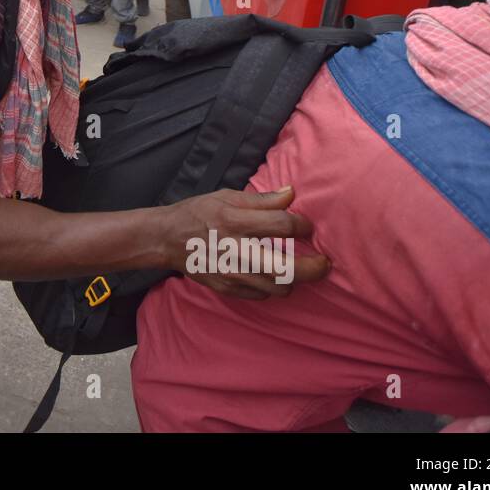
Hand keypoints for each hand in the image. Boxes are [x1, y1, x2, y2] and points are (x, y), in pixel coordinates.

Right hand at [159, 186, 329, 298]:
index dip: (303, 225)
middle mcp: (236, 250)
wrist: (166, 239)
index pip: (283, 225)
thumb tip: (291, 194)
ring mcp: (231, 274)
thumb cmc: (197, 213)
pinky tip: (271, 276)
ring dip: (294, 279)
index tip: (308, 227)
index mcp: (236, 222)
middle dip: (314, 267)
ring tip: (297, 270)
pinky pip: (262, 295)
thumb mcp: (226, 197)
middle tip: (324, 263)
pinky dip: (272, 288)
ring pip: (279, 287)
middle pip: (287, 267)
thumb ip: (261, 199)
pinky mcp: (227, 288)